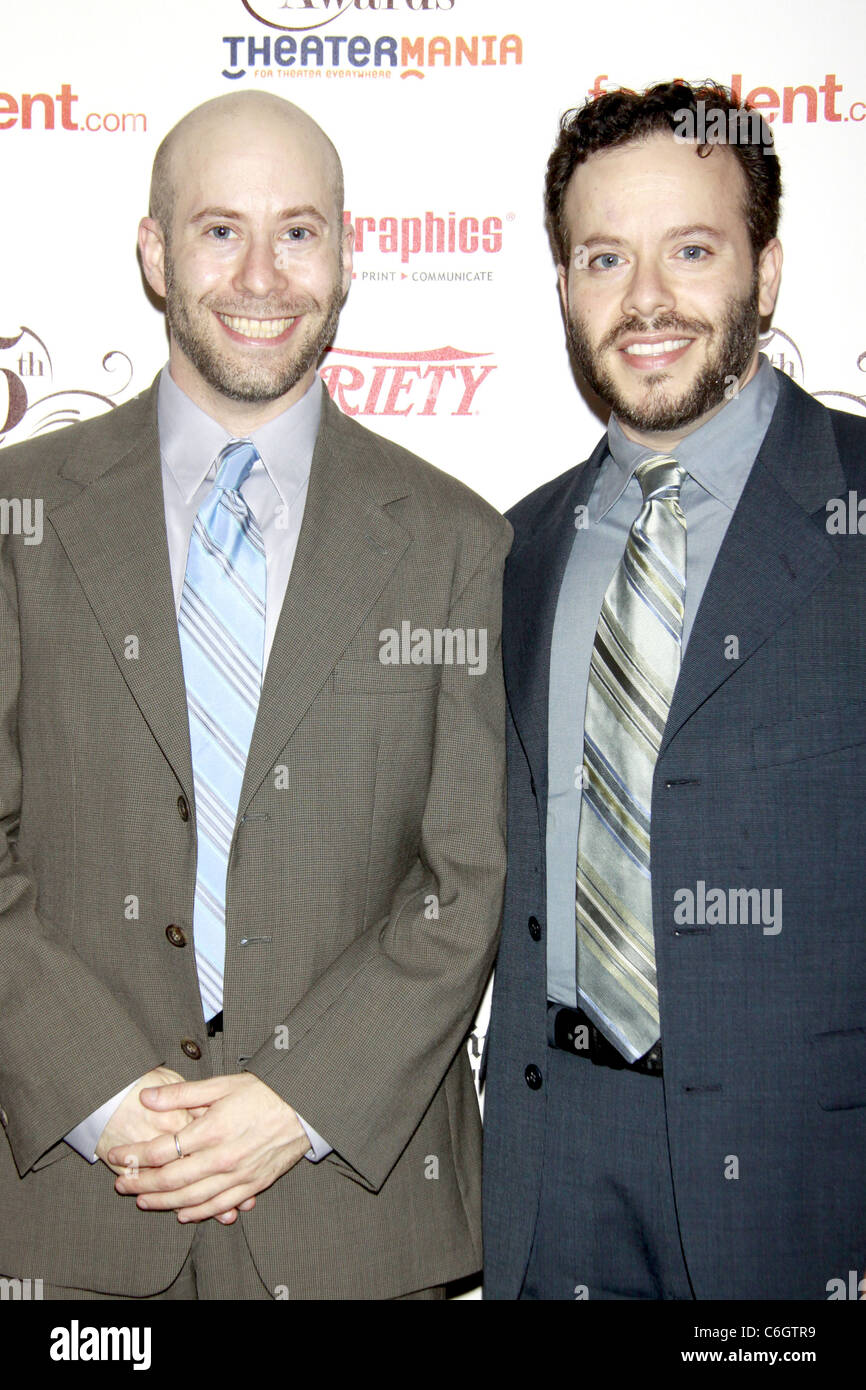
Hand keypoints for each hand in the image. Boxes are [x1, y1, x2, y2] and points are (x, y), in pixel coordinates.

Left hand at [107, 1073, 310, 1221]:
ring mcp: (238, 1175)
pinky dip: (197, 1213)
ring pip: (191, 1198)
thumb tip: (147, 1097)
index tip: (116, 1154)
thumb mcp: (222, 1084)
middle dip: (141, 1184)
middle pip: (171, 1179)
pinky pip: (219, 1206)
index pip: (162, 1149)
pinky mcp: (253, 1185)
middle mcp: (223, 1157)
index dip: (134, 1155)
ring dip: (162, 1202)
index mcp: (213, 1129)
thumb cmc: (265, 1091)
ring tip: (142, 1201)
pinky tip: (181, 1213)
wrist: (306, 1107)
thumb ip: (182, 1094)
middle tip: (120, 1184)